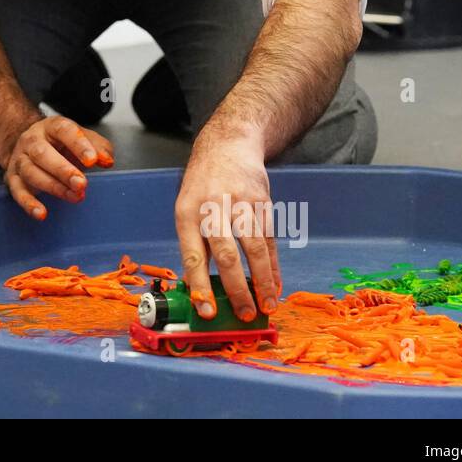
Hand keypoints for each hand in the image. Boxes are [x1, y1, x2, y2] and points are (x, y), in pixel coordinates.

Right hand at [1, 116, 113, 219]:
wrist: (29, 144)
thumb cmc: (61, 143)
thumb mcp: (81, 137)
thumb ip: (98, 147)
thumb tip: (106, 161)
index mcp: (51, 127)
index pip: (63, 130)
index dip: (78, 145)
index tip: (92, 161)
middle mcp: (32, 141)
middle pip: (42, 153)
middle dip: (63, 170)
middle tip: (81, 183)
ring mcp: (20, 159)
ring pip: (31, 172)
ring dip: (53, 187)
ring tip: (74, 197)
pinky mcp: (12, 178)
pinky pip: (17, 191)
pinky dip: (28, 203)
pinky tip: (41, 213)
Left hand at [173, 127, 280, 323]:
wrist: (227, 147)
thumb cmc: (203, 186)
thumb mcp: (187, 208)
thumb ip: (196, 244)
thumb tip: (201, 290)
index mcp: (186, 213)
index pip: (192, 255)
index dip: (200, 285)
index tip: (207, 312)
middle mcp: (212, 208)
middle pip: (226, 254)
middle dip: (237, 288)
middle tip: (245, 314)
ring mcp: (240, 204)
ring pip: (254, 249)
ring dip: (263, 281)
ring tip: (267, 305)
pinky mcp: (262, 203)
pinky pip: (269, 240)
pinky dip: (273, 266)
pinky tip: (275, 285)